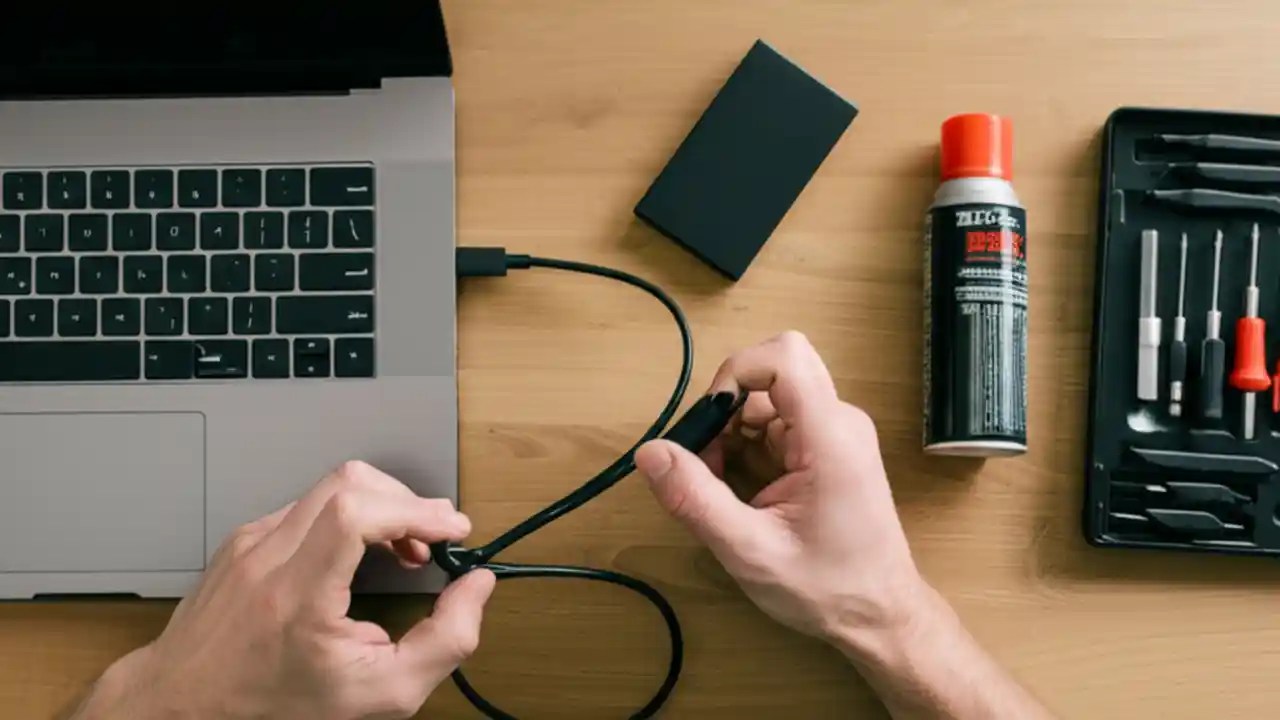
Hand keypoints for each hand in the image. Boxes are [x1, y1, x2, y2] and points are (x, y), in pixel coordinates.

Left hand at [73, 461, 495, 719]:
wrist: (186, 704)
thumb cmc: (273, 705)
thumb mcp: (377, 695)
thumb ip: (443, 643)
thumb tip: (475, 588)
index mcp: (297, 597)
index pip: (355, 514)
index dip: (414, 509)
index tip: (450, 529)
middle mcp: (268, 558)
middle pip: (350, 482)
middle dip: (408, 501)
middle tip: (435, 536)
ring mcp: (251, 542)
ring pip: (332, 486)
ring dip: (382, 506)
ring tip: (403, 548)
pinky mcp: (245, 537)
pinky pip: (309, 505)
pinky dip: (349, 517)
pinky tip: (359, 554)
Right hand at [634, 332, 924, 647]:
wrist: (880, 615)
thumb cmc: (828, 588)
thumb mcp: (750, 551)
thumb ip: (696, 499)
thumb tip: (649, 453)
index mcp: (830, 437)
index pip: (784, 356)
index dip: (736, 372)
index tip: (711, 422)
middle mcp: (838, 421)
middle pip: (768, 377)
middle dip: (724, 413)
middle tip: (705, 470)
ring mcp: (836, 433)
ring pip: (766, 401)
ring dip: (732, 434)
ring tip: (720, 489)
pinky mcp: (828, 448)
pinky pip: (776, 425)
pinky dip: (747, 449)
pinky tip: (739, 492)